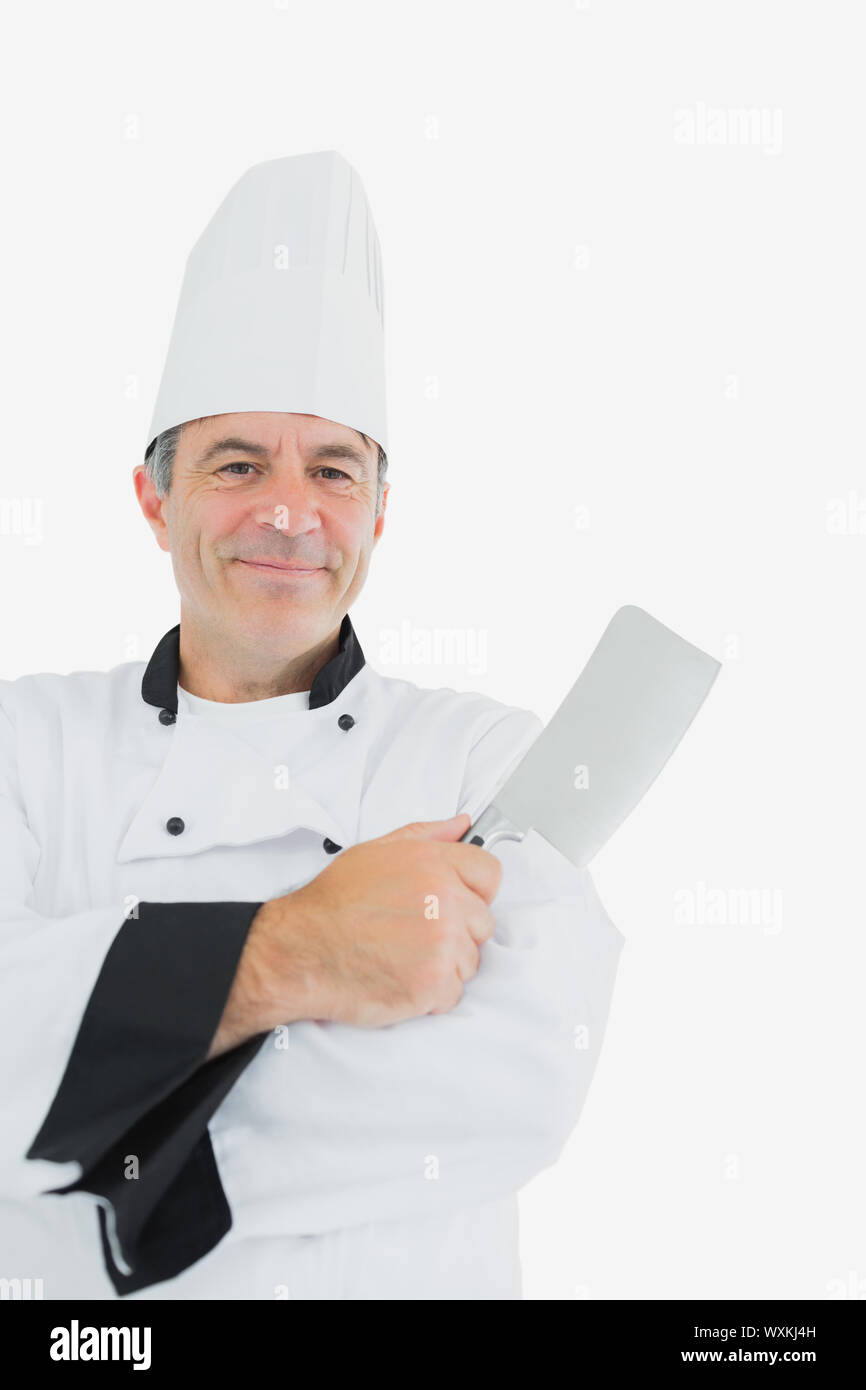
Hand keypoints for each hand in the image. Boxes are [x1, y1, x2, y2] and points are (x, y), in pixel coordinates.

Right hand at [263, 813, 502, 1027]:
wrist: (300, 952)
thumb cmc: (333, 905)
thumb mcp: (375, 852)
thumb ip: (426, 835)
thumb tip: (462, 825)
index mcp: (433, 863)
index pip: (490, 874)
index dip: (473, 892)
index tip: (454, 904)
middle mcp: (445, 900)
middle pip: (483, 923)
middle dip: (455, 933)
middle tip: (413, 935)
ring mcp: (442, 944)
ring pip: (470, 961)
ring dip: (443, 965)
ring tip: (401, 957)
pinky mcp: (434, 983)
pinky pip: (453, 993)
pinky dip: (430, 995)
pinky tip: (400, 978)